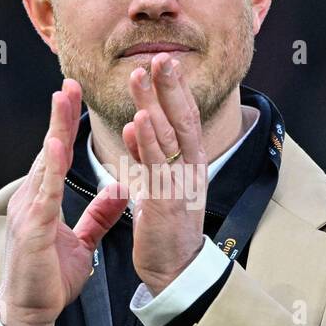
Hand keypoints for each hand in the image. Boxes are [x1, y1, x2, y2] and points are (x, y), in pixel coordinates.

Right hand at [0, 79, 127, 325]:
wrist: (29, 314)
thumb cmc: (49, 279)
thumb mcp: (83, 242)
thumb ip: (99, 215)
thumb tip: (120, 189)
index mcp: (43, 201)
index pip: (56, 155)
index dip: (66, 125)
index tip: (75, 97)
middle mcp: (32, 200)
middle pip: (48, 150)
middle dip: (59, 116)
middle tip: (69, 83)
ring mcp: (28, 213)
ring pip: (44, 164)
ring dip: (54, 130)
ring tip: (63, 101)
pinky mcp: (32, 230)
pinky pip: (44, 194)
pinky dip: (50, 169)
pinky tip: (56, 147)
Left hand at [121, 53, 208, 295]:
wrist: (175, 270)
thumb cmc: (168, 229)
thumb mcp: (162, 183)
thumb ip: (151, 154)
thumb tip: (137, 125)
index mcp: (190, 164)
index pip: (186, 119)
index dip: (176, 90)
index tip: (166, 62)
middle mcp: (190, 170)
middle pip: (182, 119)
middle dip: (170, 87)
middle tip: (158, 56)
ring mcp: (179, 184)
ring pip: (167, 137)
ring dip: (151, 104)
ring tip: (139, 76)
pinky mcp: (164, 203)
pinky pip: (154, 168)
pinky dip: (144, 143)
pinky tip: (135, 121)